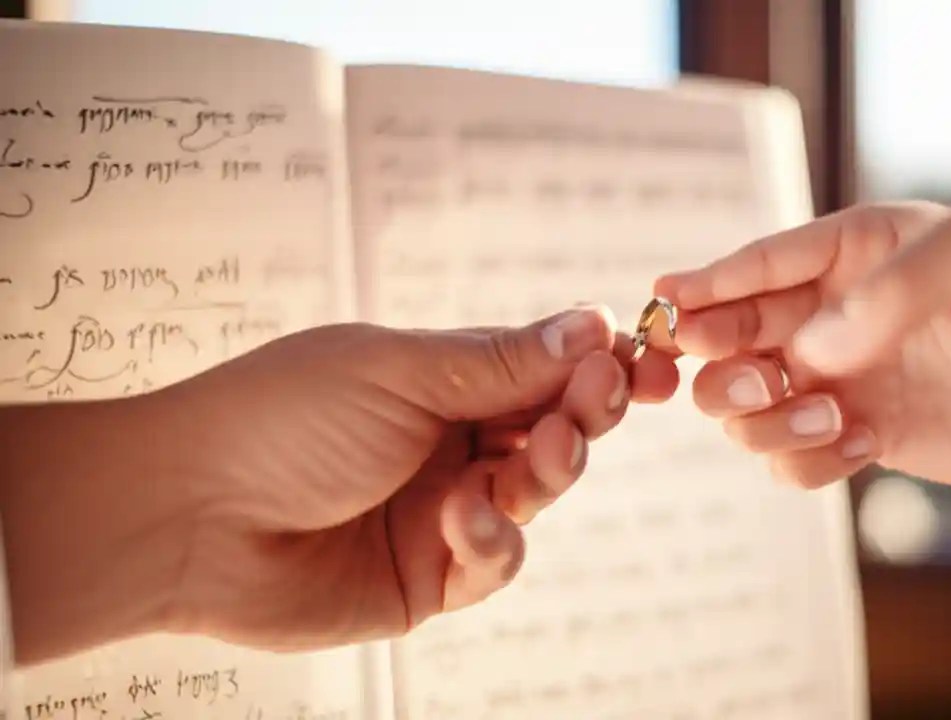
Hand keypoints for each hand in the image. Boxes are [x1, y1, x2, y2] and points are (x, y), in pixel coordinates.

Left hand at [0, 307, 677, 663]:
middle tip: (606, 396)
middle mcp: (449, 441)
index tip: (643, 356)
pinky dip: (491, 537)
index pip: (541, 366)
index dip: (595, 363)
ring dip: (550, 469)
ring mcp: (442, 510)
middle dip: (586, 412)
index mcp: (440, 379)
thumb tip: (594, 320)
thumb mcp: (400, 372)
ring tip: (545, 452)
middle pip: (551, 426)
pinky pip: (494, 558)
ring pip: (535, 493)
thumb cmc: (279, 419)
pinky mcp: (429, 577)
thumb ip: (501, 361)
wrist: (185, 515)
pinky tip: (460, 517)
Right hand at [655, 197, 950, 551]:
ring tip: (835, 419)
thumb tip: (814, 349)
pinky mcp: (844, 433)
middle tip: (755, 378)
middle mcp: (832, 309)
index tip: (666, 300)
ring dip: (765, 418)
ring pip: (739, 401)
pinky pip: (783, 458)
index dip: (711, 281)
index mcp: (859, 247)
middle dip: (717, 355)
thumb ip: (899, 283)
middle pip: (729, 331)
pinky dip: (805, 461)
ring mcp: (832, 375)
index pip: (766, 259)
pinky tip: (863, 447)